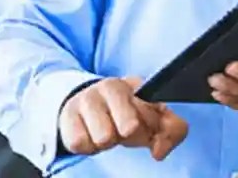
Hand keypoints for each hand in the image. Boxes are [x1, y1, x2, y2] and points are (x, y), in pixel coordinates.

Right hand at [59, 77, 188, 160]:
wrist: (83, 106)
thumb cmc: (122, 113)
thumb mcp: (151, 117)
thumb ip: (170, 131)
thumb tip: (159, 152)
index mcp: (133, 85)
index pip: (154, 114)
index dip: (152, 127)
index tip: (147, 127)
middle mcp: (108, 87)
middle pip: (131, 128)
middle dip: (129, 136)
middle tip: (123, 130)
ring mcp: (86, 100)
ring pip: (104, 138)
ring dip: (106, 141)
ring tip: (105, 131)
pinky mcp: (67, 117)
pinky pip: (80, 143)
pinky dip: (87, 146)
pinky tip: (89, 135)